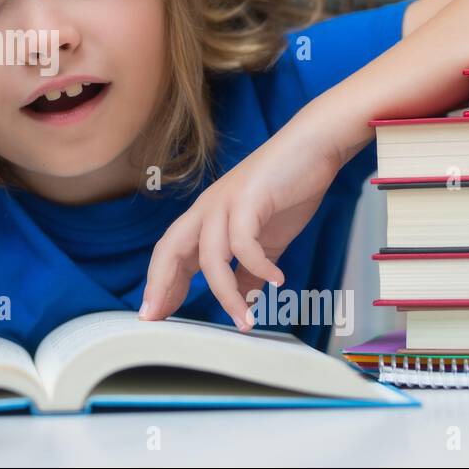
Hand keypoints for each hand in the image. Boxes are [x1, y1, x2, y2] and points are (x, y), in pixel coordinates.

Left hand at [140, 118, 345, 329]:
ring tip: (244, 321)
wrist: (313, 147)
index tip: (155, 315)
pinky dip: (258, 265)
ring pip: (209, 255)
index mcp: (206, 218)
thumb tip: (244, 301)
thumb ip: (250, 270)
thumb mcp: (266, 240)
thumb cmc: (287, 190)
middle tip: (159, 317)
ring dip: (225, 294)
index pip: (170, 253)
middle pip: (170, 249)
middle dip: (162, 285)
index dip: (160, 284)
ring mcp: (224, 201)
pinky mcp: (248, 198)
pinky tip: (277, 280)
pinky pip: (243, 241)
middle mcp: (207, 209)